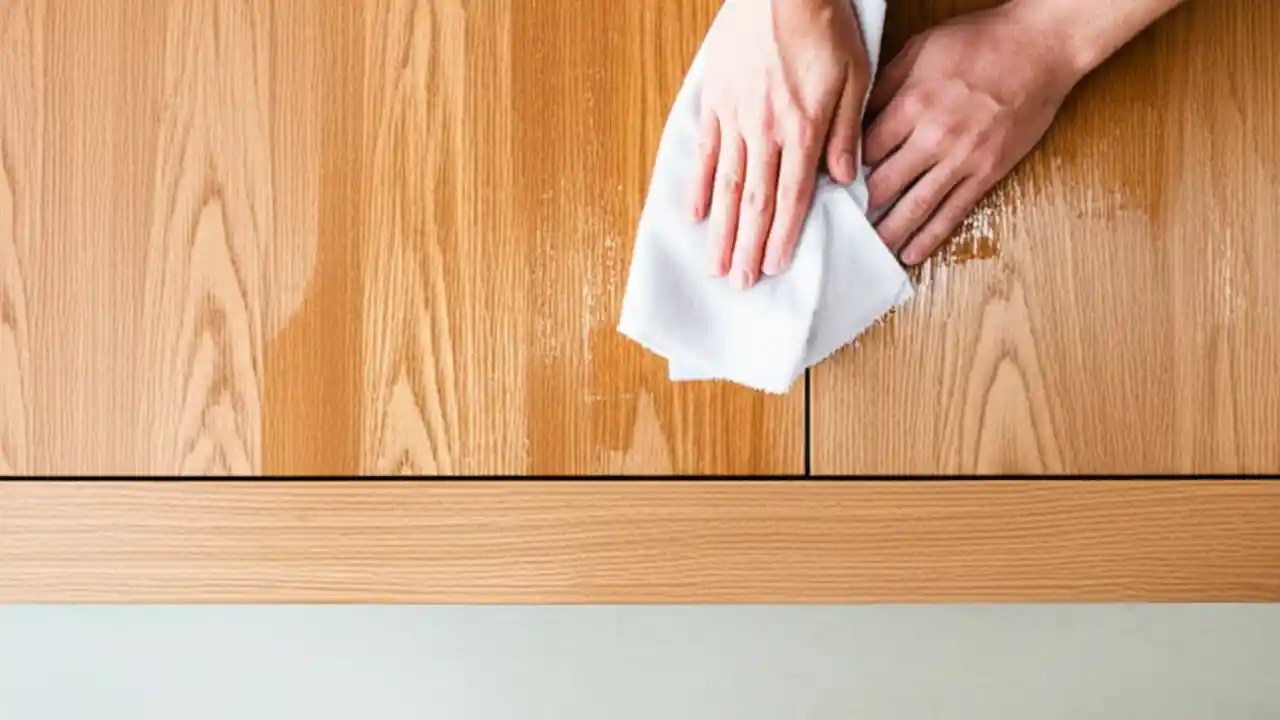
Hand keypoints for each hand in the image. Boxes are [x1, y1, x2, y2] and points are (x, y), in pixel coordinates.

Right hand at [691, 0, 869, 288]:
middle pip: (755, 202)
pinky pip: (705, 151)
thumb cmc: (824, 26)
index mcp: (804, 130)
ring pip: (727, 185)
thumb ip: (847, 130)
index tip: (774, 268)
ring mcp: (735, 119)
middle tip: (740, 284)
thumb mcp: (855, 75)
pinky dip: (699, 185)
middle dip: (748, 248)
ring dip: (722, 229)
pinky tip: (695, 214)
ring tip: (715, 264)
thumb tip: (843, 178)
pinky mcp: (714, 102)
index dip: (782, 237)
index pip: (791, 197)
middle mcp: (766, 132)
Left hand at [864, 2, 1082, 264]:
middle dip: (859, 207)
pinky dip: (930, 237)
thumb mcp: (921, 48)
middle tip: (840, 224)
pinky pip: (953, 212)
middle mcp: (934, 136)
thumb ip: (885, 85)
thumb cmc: (982, 41)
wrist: (1042, 46)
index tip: (832, 186)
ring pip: (915, 206)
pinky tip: (910, 253)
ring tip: (867, 251)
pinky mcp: (988, 172)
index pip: (864, 150)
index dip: (846, 170)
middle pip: (883, 184)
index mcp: (912, 103)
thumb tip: (855, 118)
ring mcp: (963, 158)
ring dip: (888, 232)